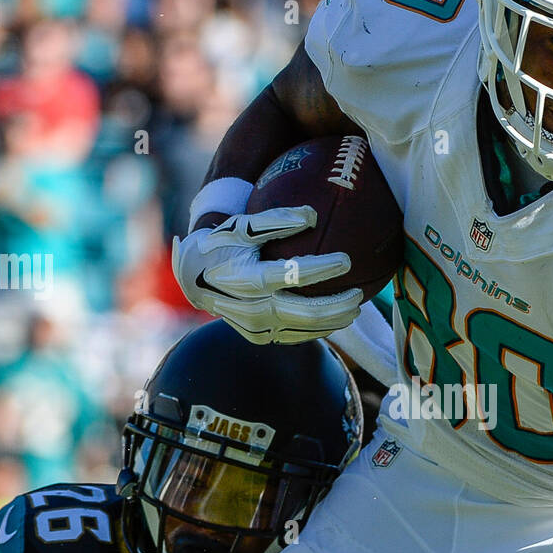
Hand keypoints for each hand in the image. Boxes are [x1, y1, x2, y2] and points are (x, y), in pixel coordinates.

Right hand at [172, 207, 362, 344]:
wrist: (193, 278)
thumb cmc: (222, 245)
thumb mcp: (242, 226)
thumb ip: (276, 220)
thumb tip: (312, 215)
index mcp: (247, 277)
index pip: (292, 275)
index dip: (322, 268)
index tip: (346, 260)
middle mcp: (252, 307)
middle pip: (306, 312)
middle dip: (338, 305)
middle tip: (359, 294)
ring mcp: (256, 326)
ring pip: (305, 329)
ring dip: (335, 320)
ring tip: (356, 308)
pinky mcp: (259, 337)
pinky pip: (295, 335)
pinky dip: (318, 328)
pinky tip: (336, 318)